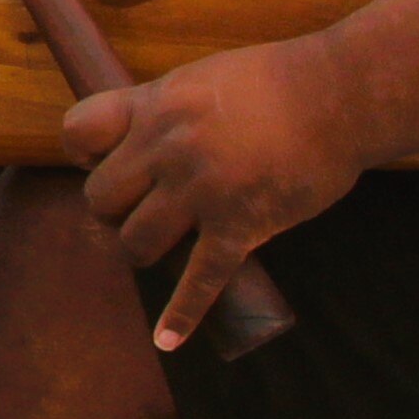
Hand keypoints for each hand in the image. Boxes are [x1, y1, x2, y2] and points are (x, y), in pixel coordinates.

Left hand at [61, 36, 361, 349]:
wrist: (340, 96)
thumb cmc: (277, 81)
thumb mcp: (202, 79)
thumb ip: (164, 111)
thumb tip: (138, 139)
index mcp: (155, 106)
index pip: (79, 132)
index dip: (85, 154)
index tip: (105, 162)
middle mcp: (168, 148)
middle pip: (101, 197)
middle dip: (114, 210)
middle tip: (141, 209)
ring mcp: (202, 190)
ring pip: (137, 241)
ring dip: (143, 250)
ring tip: (163, 246)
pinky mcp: (239, 226)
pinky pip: (200, 281)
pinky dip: (181, 316)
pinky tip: (167, 339)